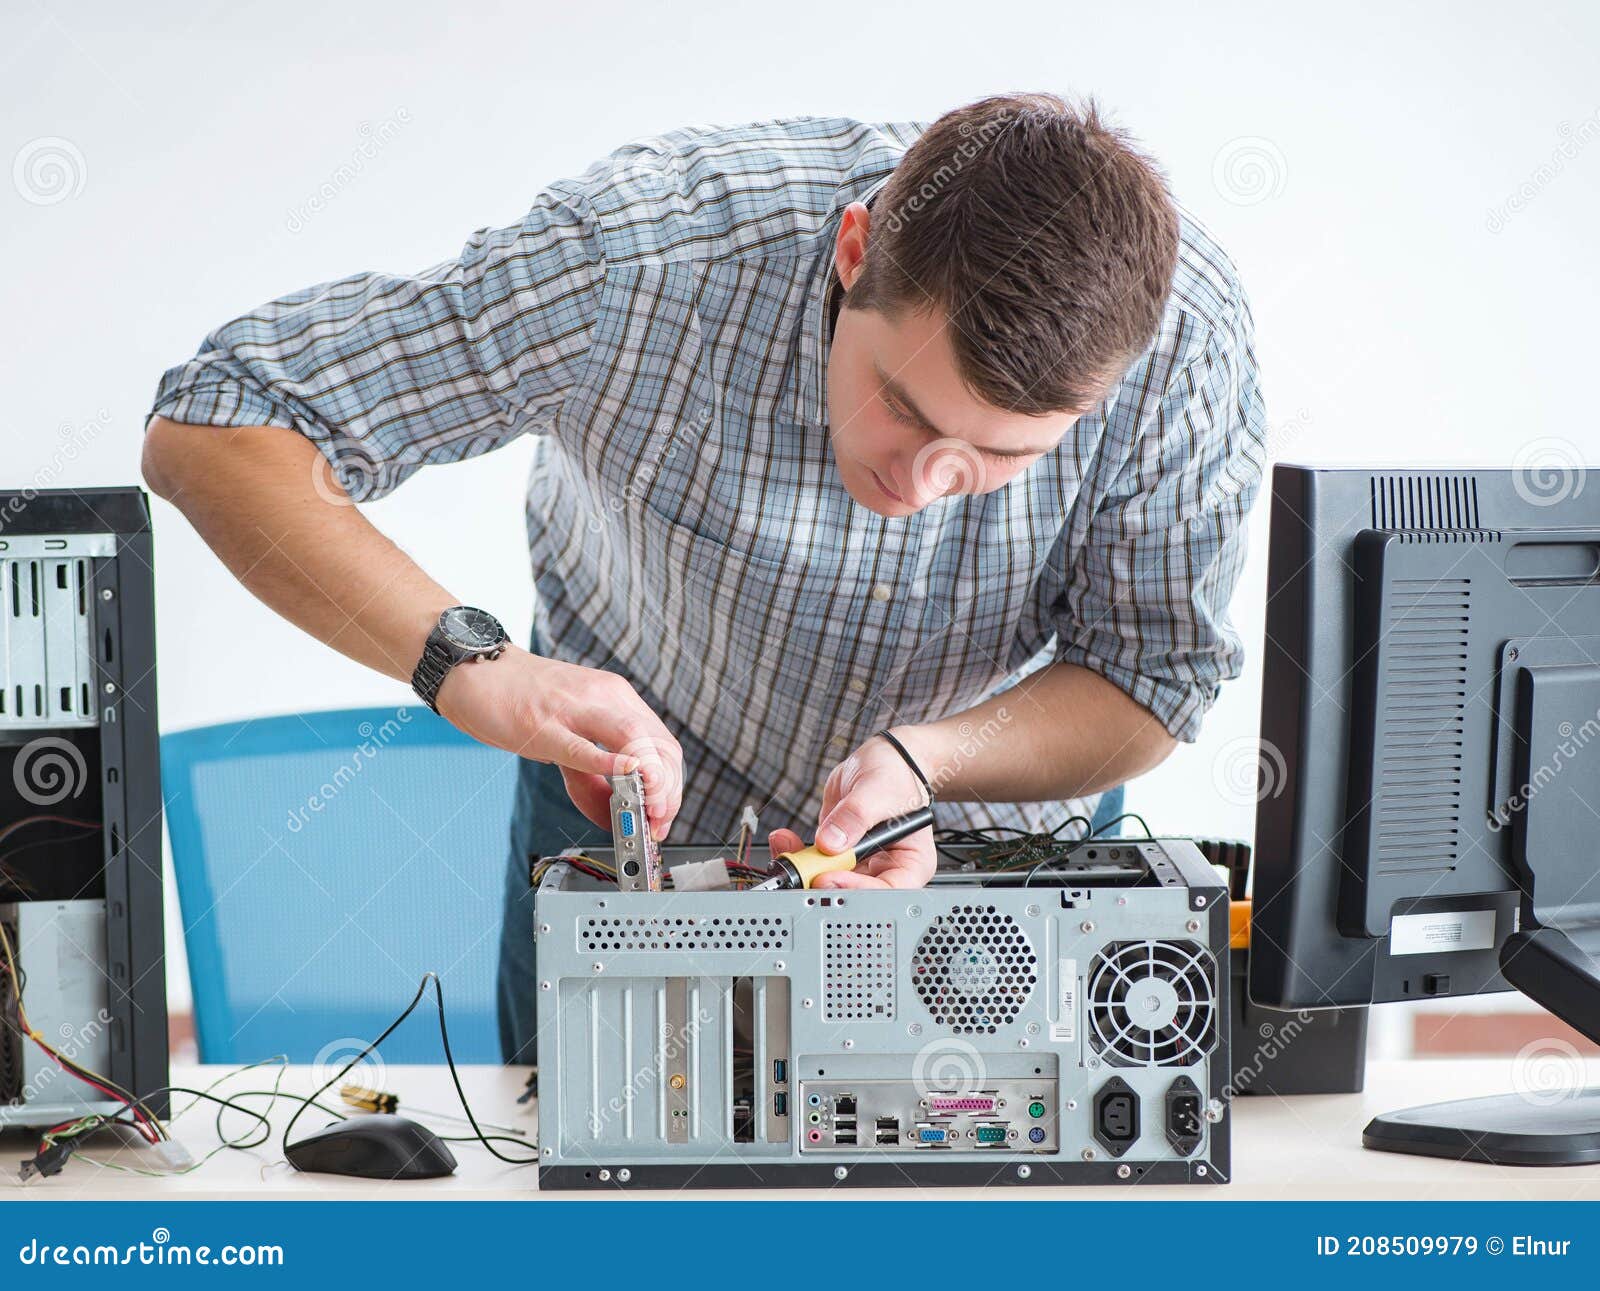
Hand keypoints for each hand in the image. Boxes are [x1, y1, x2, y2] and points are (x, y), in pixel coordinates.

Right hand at [437, 645, 681, 838]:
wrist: (474, 669)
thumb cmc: (520, 700)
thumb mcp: (568, 732)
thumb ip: (592, 773)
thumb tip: (610, 813)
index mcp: (616, 698)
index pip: (664, 745)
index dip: (672, 787)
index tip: (663, 816)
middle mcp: (605, 698)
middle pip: (660, 748)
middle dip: (667, 793)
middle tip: (656, 824)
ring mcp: (576, 709)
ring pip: (635, 741)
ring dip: (650, 783)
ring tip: (646, 813)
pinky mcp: (544, 724)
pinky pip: (583, 747)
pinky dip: (610, 764)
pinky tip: (624, 776)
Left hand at [767, 730, 934, 888]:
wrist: (880, 760)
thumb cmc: (896, 774)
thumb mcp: (879, 790)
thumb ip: (856, 815)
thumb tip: (831, 841)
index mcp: (911, 862)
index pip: (887, 891)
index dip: (857, 890)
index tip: (830, 878)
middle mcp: (884, 868)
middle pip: (854, 892)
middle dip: (822, 882)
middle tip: (803, 869)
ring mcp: (857, 862)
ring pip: (827, 880)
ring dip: (803, 869)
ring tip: (790, 850)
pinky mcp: (835, 853)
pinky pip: (812, 863)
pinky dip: (795, 855)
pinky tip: (787, 841)